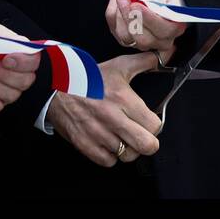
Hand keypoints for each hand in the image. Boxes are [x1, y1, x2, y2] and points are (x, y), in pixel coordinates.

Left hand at [0, 20, 40, 113]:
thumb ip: (0, 36)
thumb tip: (17, 43)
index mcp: (17, 53)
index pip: (34, 61)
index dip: (23, 63)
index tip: (7, 59)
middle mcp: (14, 73)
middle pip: (25, 81)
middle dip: (4, 74)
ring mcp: (3, 89)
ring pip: (10, 95)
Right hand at [45, 52, 160, 166]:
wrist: (56, 86)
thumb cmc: (88, 78)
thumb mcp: (118, 66)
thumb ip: (144, 62)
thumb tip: (163, 57)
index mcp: (124, 99)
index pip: (155, 126)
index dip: (155, 125)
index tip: (148, 122)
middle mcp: (112, 118)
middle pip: (147, 146)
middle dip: (147, 142)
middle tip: (141, 135)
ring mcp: (98, 134)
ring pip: (127, 156)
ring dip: (128, 149)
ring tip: (122, 137)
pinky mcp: (85, 144)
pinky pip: (108, 162)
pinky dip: (110, 156)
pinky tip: (108, 142)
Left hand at [105, 0, 186, 59]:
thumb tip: (152, 7)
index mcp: (175, 26)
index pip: (165, 31)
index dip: (149, 19)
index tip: (136, 4)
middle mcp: (161, 39)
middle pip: (144, 40)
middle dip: (130, 17)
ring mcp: (142, 42)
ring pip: (126, 36)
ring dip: (120, 12)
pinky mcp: (126, 39)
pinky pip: (115, 29)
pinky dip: (114, 11)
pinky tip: (120, 0)